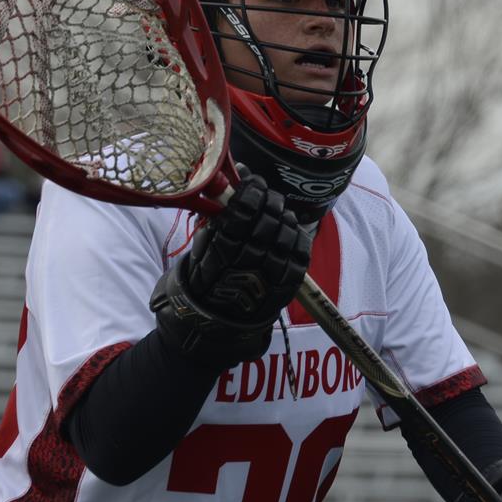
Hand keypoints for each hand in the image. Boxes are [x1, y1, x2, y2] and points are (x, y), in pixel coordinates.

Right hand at [150, 168, 311, 367]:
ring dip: (285, 216)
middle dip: (270, 200)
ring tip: (279, 213)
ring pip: (287, 232)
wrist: (217, 322)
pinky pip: (301, 253)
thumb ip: (216, 216)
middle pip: (269, 218)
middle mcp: (248, 262)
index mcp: (222, 250)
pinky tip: (291, 231)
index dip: (252, 189)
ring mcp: (270, 275)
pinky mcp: (288, 286)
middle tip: (267, 195)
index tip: (252, 181)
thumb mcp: (201, 248)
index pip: (244, 209)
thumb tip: (232, 179)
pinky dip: (299, 237)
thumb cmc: (207, 279)